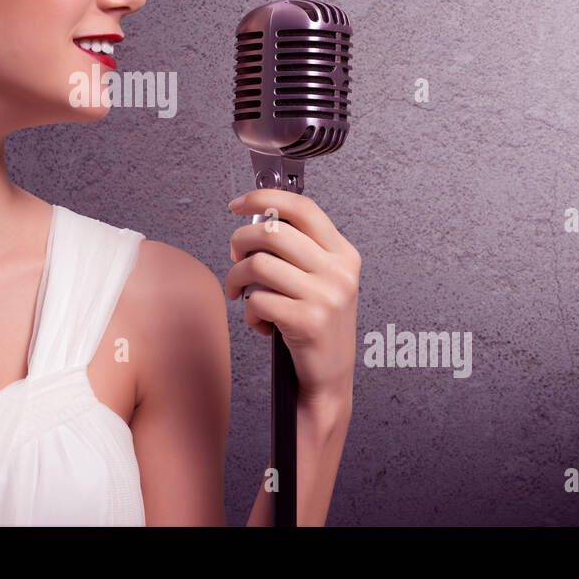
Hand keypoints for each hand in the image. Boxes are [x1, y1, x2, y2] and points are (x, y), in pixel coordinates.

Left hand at [224, 189, 360, 407]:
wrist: (329, 380)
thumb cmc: (317, 327)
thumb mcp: (323, 281)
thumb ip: (300, 249)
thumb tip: (258, 218)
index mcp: (344, 254)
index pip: (303, 208)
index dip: (264, 198)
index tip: (238, 204)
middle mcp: (339, 271)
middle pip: (272, 232)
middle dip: (239, 242)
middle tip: (235, 258)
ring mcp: (326, 296)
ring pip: (257, 264)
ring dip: (236, 279)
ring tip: (240, 294)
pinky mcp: (308, 321)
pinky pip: (256, 300)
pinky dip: (248, 312)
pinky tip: (260, 322)